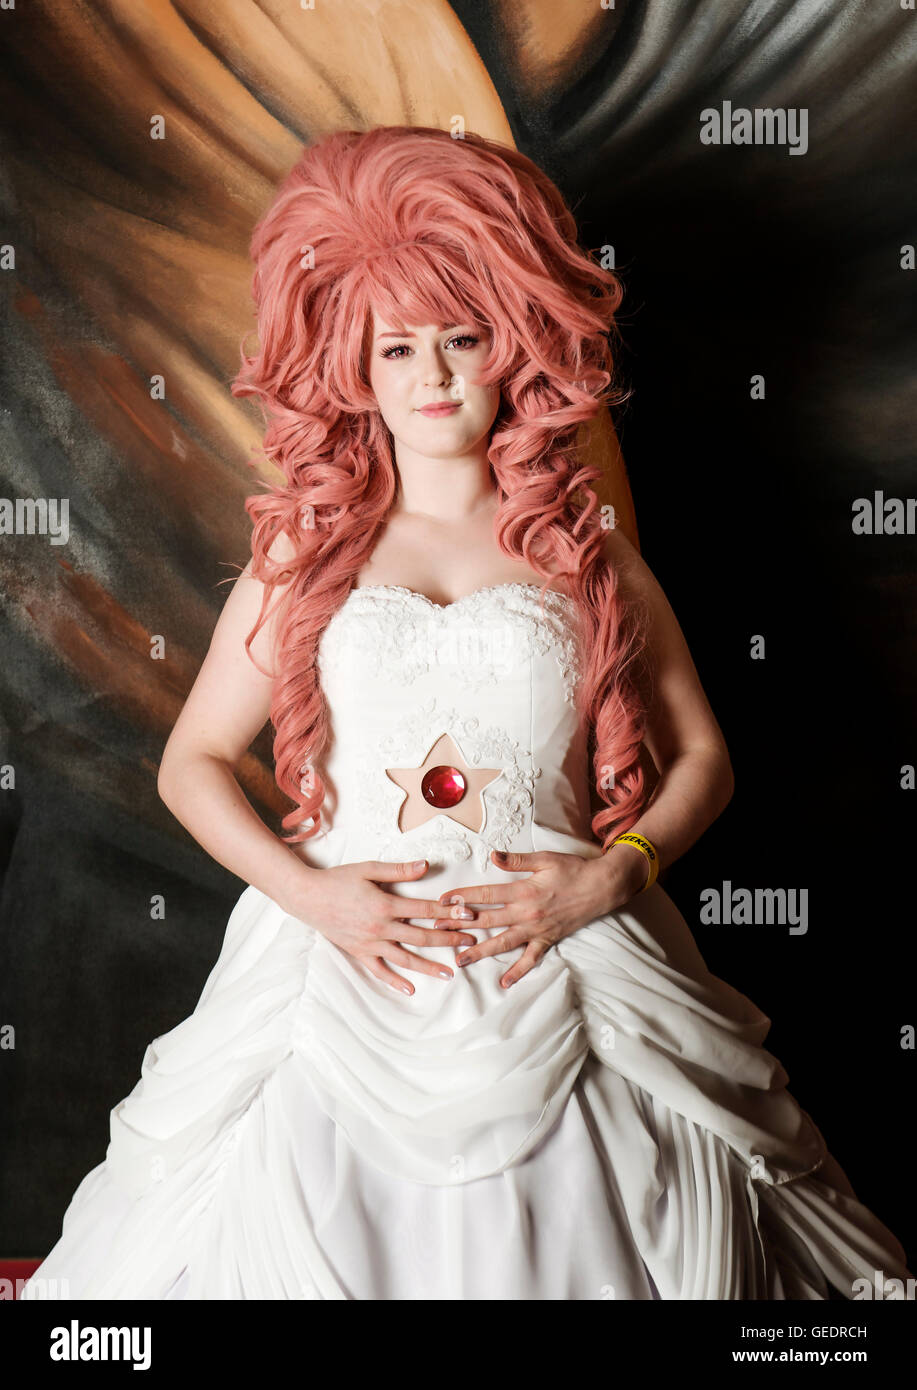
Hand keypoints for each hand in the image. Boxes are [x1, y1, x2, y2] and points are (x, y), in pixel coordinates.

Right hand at [293, 859, 477, 994]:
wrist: (308, 897)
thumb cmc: (338, 880)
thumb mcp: (369, 869)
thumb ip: (399, 871)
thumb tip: (426, 865)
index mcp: (385, 904)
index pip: (425, 909)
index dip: (448, 911)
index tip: (468, 914)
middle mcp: (380, 928)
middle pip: (421, 936)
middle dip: (448, 939)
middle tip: (469, 942)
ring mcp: (370, 943)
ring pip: (405, 959)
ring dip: (429, 967)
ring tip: (450, 973)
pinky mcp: (359, 953)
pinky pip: (380, 971)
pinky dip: (395, 981)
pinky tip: (411, 989)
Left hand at [433, 848, 629, 988]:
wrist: (602, 887)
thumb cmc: (573, 869)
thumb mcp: (544, 859)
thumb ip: (516, 860)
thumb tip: (492, 855)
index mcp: (524, 891)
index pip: (486, 895)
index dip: (462, 897)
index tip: (442, 901)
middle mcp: (527, 913)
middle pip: (487, 920)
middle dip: (460, 925)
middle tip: (437, 930)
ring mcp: (537, 929)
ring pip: (503, 943)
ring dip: (480, 952)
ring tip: (459, 961)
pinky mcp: (548, 940)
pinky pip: (531, 959)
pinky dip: (518, 972)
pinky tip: (504, 983)